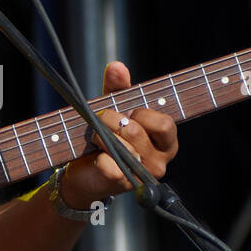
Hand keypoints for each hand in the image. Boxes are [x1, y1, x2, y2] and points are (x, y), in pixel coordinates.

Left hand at [58, 61, 178, 208]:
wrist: (84, 172)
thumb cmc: (106, 138)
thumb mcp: (114, 108)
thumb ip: (118, 88)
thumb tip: (117, 67)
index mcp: (166, 142)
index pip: (165, 124)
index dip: (143, 114)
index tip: (129, 111)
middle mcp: (160, 160)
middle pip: (138, 130)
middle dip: (113, 119)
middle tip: (101, 120)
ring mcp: (142, 175)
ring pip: (123, 146)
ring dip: (102, 135)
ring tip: (96, 137)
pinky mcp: (122, 184)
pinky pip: (110, 162)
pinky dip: (98, 154)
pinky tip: (95, 155)